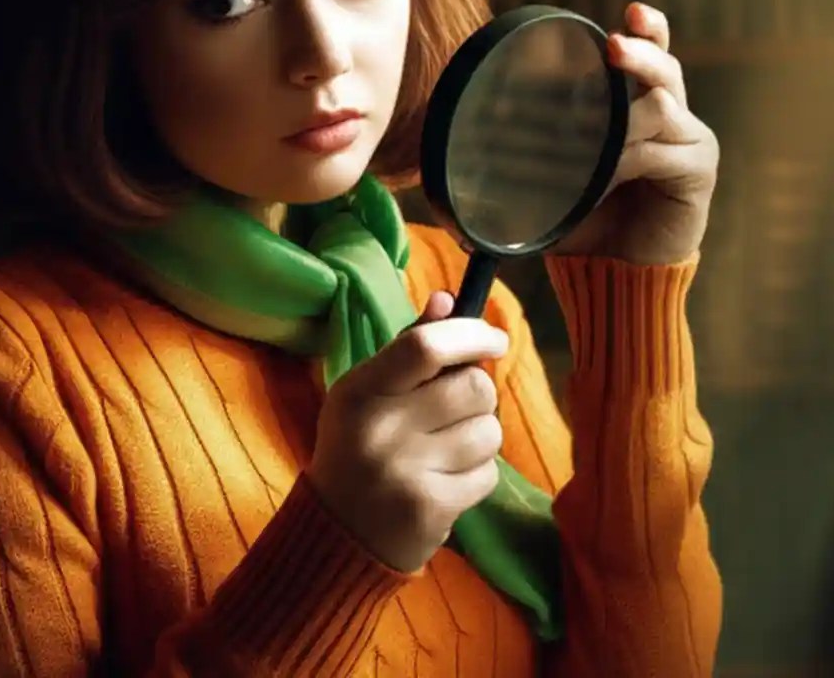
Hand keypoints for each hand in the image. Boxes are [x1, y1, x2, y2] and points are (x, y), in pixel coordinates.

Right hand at [307, 291, 506, 572]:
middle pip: (473, 387)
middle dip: (478, 395)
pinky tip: (446, 482)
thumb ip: (408, 347)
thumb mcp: (367, 393)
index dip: (471, 334)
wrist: (337, 532)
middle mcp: (380, 429)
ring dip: (479, 437)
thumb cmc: (357, 448)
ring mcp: (406, 471)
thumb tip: (448, 300)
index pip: (426, 346)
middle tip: (456, 411)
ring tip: (447, 451)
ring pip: (489, 432)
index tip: (495, 339)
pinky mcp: (431, 509)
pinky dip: (477, 476)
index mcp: (360, 391)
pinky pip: (488, 474)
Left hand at [553, 2, 720, 264]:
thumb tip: (467, 155)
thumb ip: (533, 162)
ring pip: (662, 106)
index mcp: (640, 109)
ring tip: (597, 151)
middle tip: (615, 47)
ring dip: (623, 123)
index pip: (653, 55)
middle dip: (639, 56)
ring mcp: (690, 141)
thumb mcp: (558, 182)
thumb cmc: (587, 224)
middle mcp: (671, 118)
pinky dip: (630, 161)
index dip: (648, 31)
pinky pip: (661, 151)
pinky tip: (611, 179)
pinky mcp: (698, 170)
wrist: (616, 274)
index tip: (630, 14)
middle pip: (664, 69)